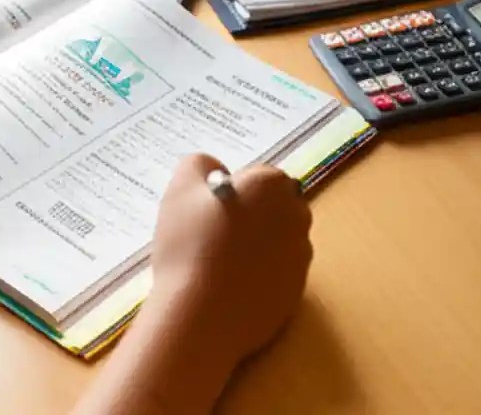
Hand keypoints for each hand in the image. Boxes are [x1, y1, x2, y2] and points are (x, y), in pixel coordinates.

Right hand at [149, 154, 312, 364]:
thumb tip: (214, 169)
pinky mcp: (295, 294)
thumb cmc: (190, 244)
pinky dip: (257, 277)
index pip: (256, 177)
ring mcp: (300, 259)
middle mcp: (297, 217)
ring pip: (275, 242)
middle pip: (272, 207)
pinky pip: (275, 275)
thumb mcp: (179, 189)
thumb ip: (198, 165)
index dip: (230, 190)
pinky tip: (227, 288)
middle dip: (249, 215)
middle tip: (211, 234)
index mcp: (273, 185)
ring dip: (254, 246)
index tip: (208, 210)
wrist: (201, 315)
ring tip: (216, 264)